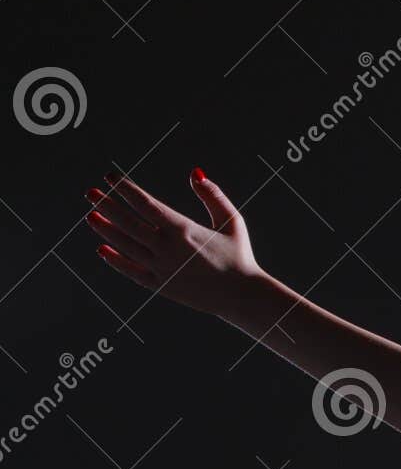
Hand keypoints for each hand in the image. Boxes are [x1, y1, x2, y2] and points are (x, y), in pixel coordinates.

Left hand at [85, 168, 257, 312]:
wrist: (242, 296)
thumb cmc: (240, 256)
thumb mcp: (232, 221)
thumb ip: (213, 195)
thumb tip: (194, 173)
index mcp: (182, 229)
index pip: (144, 203)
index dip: (125, 188)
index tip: (111, 178)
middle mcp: (166, 247)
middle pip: (127, 222)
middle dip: (106, 205)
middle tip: (90, 193)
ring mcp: (161, 268)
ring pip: (125, 245)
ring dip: (105, 229)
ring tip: (91, 216)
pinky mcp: (161, 286)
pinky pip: (131, 271)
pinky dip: (115, 260)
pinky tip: (102, 250)